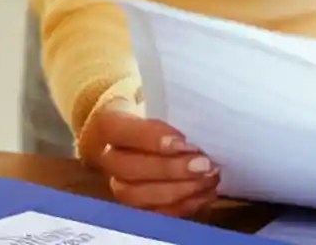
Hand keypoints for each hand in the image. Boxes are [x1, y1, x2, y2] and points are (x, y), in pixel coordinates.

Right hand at [81, 99, 220, 216]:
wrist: (142, 132)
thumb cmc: (155, 112)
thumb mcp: (158, 101)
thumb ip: (173, 111)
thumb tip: (203, 121)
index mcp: (107, 125)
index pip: (120, 131)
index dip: (150, 139)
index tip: (183, 141)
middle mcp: (107, 158)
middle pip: (129, 169)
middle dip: (170, 170)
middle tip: (203, 164)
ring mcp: (118, 185)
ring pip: (138, 197)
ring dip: (179, 190)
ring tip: (209, 178)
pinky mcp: (135, 206)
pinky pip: (154, 213)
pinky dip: (183, 206)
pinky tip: (206, 193)